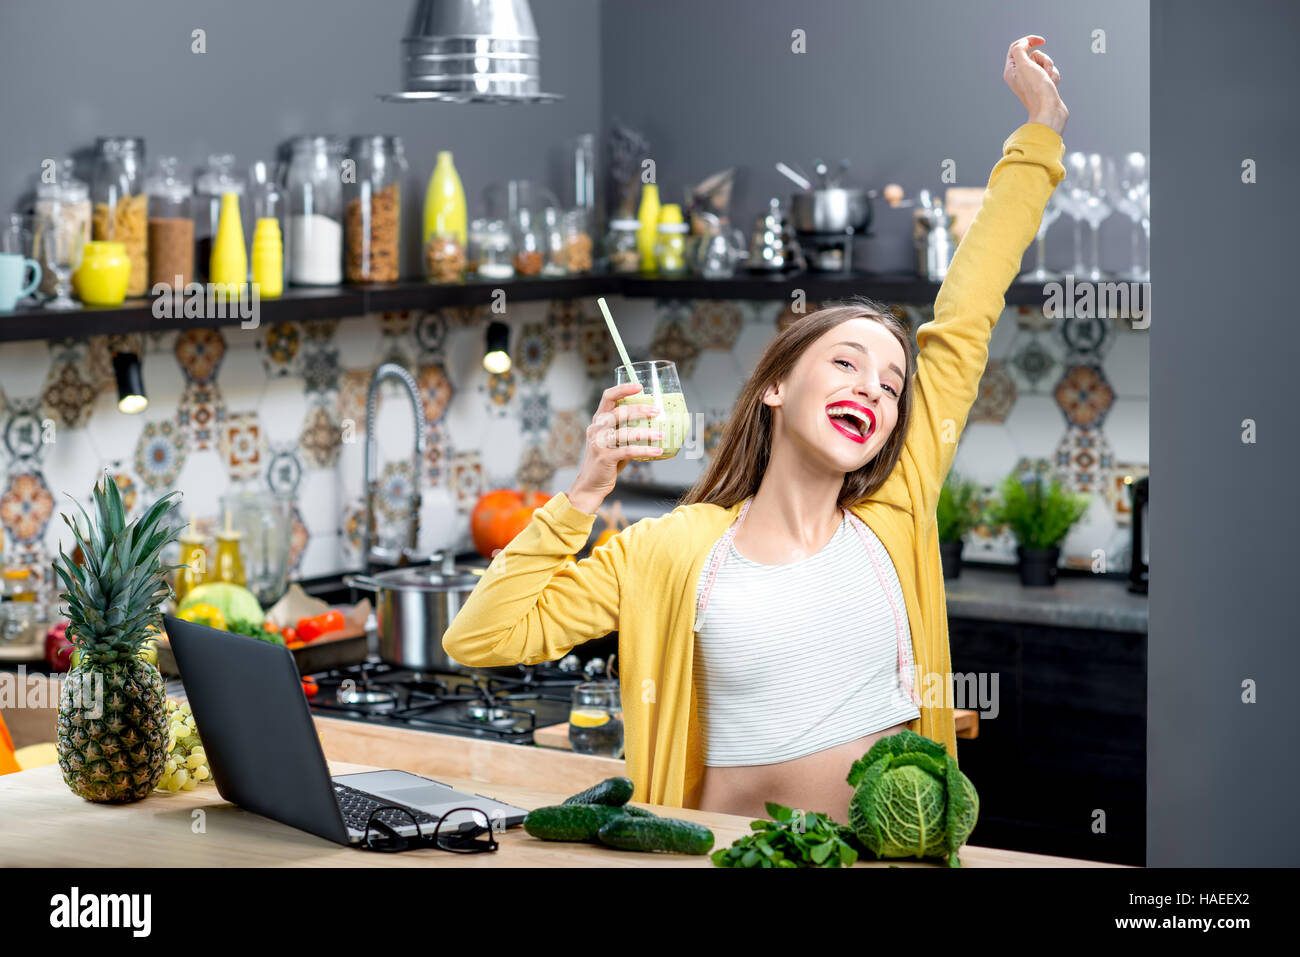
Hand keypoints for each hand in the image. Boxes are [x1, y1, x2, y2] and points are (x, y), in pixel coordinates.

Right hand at [565, 382, 664, 513]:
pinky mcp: (605, 458)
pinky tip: (657, 451)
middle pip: (619, 412)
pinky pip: (628, 451)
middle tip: (657, 411)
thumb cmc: (607, 461)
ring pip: (624, 432)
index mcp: (598, 421)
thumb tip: (654, 421)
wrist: (590, 485)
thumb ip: (626, 430)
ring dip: (646, 432)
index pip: (608, 397)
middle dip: (640, 409)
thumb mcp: (614, 441)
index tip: (640, 386)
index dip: (623, 389)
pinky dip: (645, 450)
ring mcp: (599, 444)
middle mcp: (596, 429)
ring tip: (661, 434)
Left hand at [1003, 35, 1067, 133]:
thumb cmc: (1036, 90)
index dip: (1028, 41)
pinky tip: (1053, 85)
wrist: (1049, 111)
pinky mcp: (1042, 85)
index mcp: (1011, 71)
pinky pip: (1051, 71)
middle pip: (1033, 54)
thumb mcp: (1024, 66)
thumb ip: (1020, 50)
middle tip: (1043, 70)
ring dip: (1050, 67)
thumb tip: (1023, 43)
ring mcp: (1032, 80)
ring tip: (1049, 79)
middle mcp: (1019, 75)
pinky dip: (1054, 75)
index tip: (1041, 41)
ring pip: (1044, 62)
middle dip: (1043, 59)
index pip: (1016, 48)